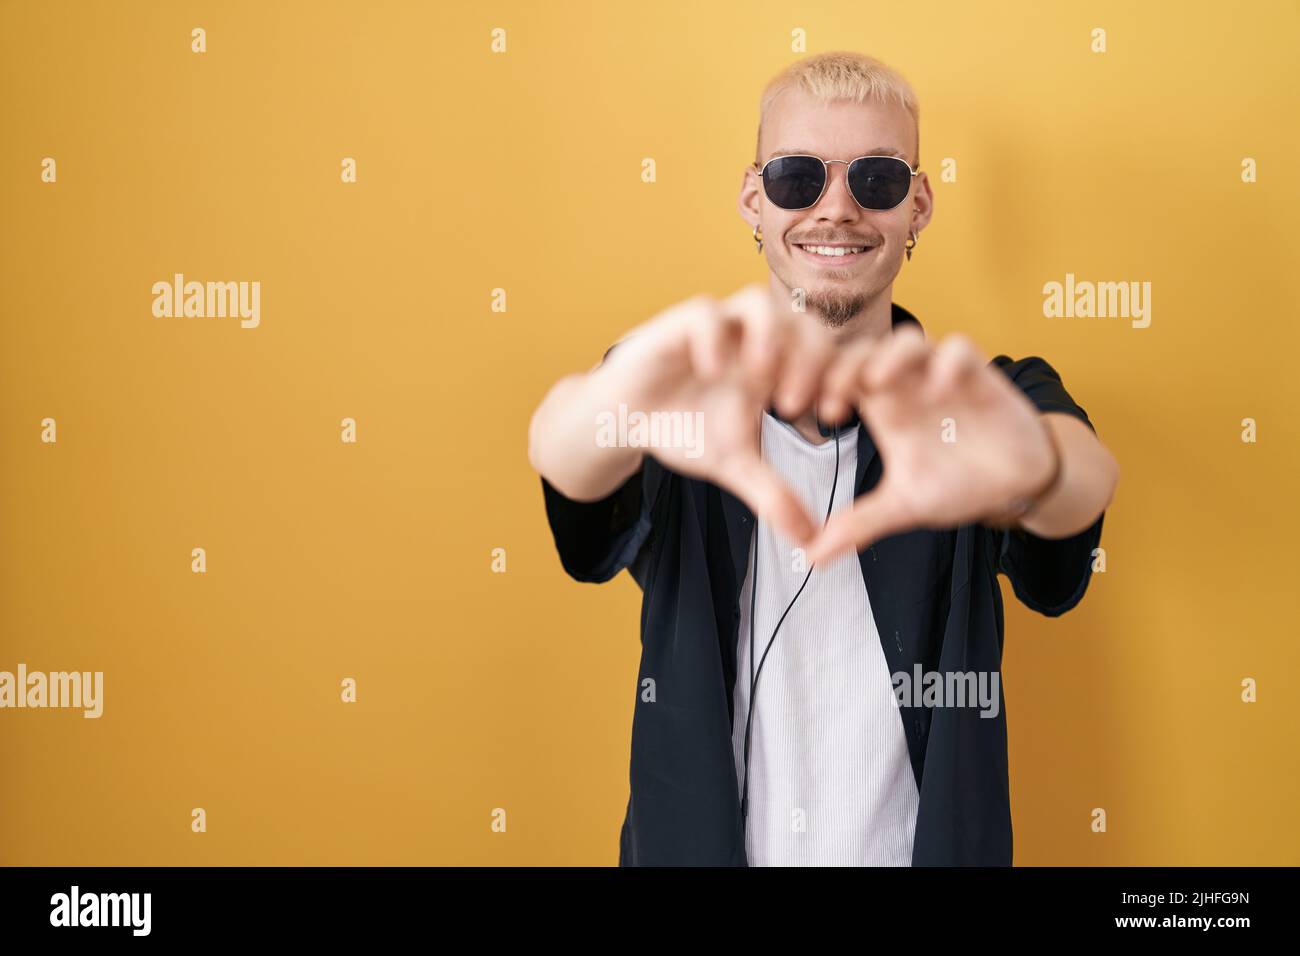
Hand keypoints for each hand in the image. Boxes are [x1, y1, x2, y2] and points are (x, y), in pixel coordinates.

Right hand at [594, 284, 836, 545]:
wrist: (626, 419)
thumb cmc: (684, 429)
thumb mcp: (735, 466)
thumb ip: (775, 496)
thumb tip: (811, 542)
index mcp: (775, 368)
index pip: (825, 353)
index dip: (839, 377)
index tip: (833, 416)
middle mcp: (751, 341)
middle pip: (802, 322)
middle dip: (809, 359)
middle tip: (796, 405)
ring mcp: (717, 329)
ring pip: (756, 301)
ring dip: (768, 336)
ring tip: (761, 376)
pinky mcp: (678, 325)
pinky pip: (704, 312)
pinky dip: (713, 337)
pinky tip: (712, 371)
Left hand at [803, 325, 1056, 564]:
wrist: (1014, 483)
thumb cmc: (957, 485)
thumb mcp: (904, 506)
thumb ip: (860, 524)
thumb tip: (812, 558)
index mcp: (880, 408)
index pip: (834, 376)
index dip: (811, 383)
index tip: (796, 411)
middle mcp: (905, 385)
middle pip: (862, 351)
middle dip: (839, 367)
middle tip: (827, 402)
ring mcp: (940, 376)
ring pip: (907, 340)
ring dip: (889, 356)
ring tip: (876, 384)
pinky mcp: (979, 375)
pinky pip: (960, 349)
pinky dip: (947, 362)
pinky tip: (939, 389)